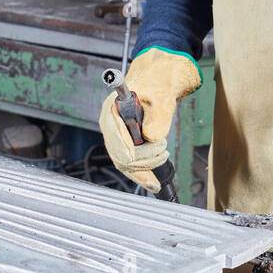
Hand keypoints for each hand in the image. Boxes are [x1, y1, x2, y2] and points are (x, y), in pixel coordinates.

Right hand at [98, 46, 200, 187]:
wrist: (153, 90)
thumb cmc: (156, 91)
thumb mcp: (161, 99)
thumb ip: (158, 117)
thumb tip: (151, 138)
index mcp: (113, 107)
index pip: (113, 130)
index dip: (122, 145)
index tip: (132, 158)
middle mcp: (109, 124)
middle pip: (118, 152)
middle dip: (142, 158)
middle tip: (163, 152)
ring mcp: (114, 137)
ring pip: (123, 162)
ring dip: (145, 166)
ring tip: (163, 155)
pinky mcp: (121, 146)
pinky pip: (127, 165)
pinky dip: (140, 174)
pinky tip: (153, 182)